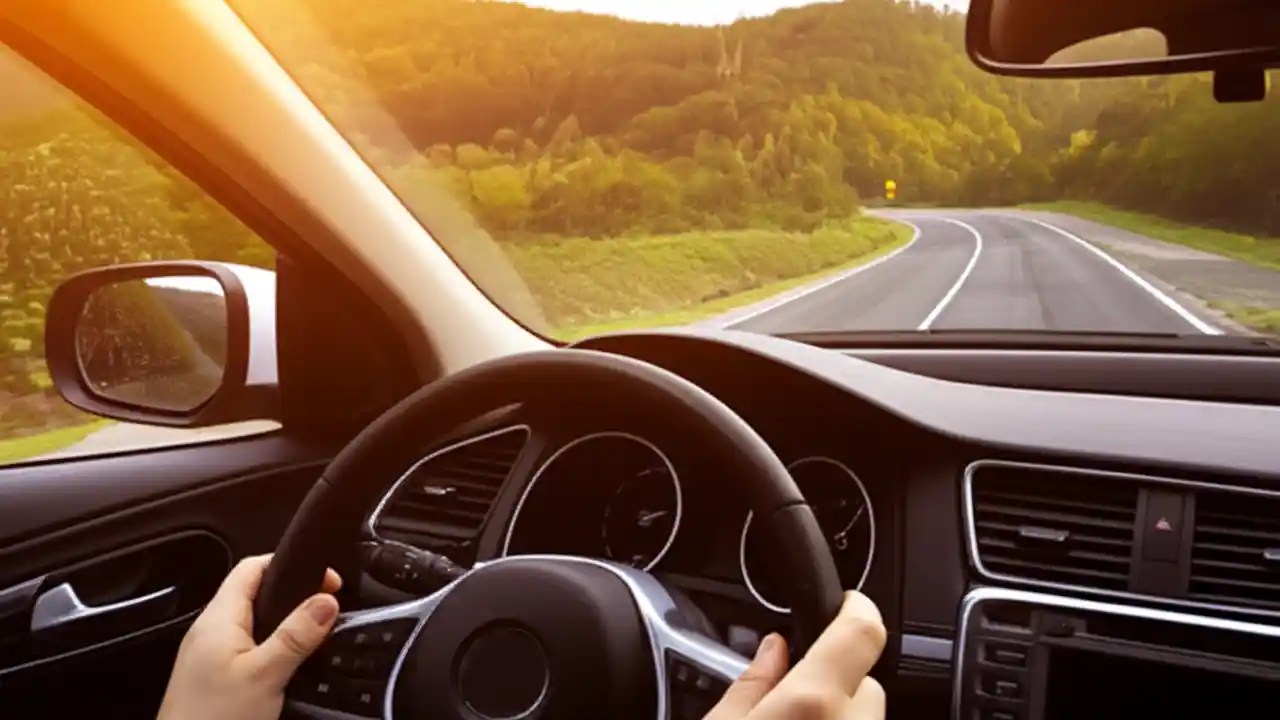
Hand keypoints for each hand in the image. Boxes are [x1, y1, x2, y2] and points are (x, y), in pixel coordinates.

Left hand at [158, 554, 341, 719]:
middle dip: (293, 594)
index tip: (326, 579)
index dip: (289, 564)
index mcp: (219, 618)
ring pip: (253, 622)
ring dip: (285, 622)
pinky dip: (273, 646)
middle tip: (328, 606)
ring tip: (316, 632)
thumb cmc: (214, 718)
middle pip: (254, 593)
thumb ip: (296, 636)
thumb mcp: (264, 674)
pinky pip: (248, 647)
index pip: (252, 567)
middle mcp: (210, 630)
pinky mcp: (213, 677)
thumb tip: (327, 600)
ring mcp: (209, 655)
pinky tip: (290, 664)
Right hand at [706, 591, 886, 718]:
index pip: (862, 632)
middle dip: (834, 685)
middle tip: (791, 706)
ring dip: (839, 717)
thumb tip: (772, 651)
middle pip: (865, 685)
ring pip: (865, 718)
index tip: (845, 603)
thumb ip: (750, 686)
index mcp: (811, 704)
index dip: (858, 609)